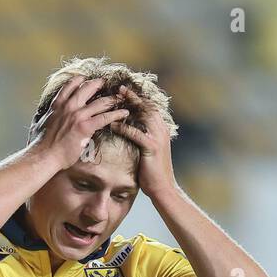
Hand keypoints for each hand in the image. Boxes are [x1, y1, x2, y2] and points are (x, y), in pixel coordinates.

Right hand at [30, 76, 130, 170]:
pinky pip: (105, 117)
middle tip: (105, 82)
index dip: (79, 81)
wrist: (44, 155)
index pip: (70, 85)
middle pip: (87, 88)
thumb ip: (46, 116)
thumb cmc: (41, 144)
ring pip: (100, 102)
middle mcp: (69, 106)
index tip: (86, 79)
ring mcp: (78, 115)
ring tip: (120, 97)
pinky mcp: (86, 127)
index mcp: (57, 104)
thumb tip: (44, 118)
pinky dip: (116, 114)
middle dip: (98, 83)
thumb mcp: (40, 123)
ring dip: (112, 99)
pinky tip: (124, 113)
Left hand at [107, 84, 176, 198]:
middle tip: (119, 88)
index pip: (149, 108)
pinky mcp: (152, 147)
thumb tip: (129, 133)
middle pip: (146, 106)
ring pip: (143, 115)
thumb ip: (141, 139)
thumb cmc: (152, 173)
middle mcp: (161, 130)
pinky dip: (124, 127)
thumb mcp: (148, 152)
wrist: (163, 188)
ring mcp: (158, 137)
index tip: (125, 91)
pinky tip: (113, 124)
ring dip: (128, 106)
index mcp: (160, 129)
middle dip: (133, 96)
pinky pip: (136, 133)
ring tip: (114, 99)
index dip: (138, 98)